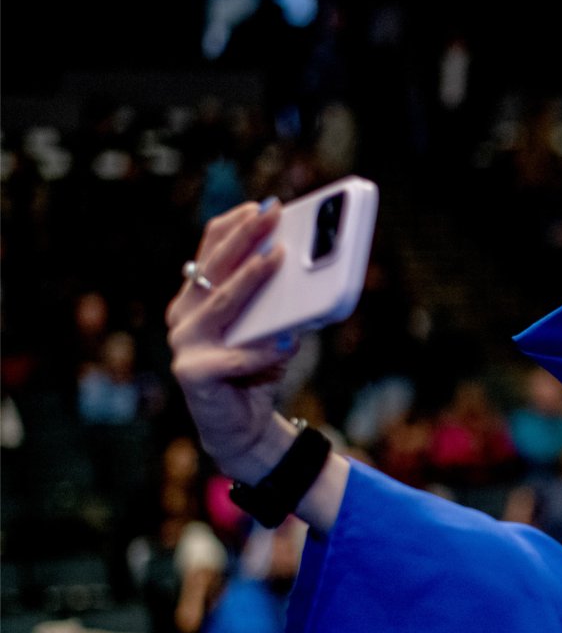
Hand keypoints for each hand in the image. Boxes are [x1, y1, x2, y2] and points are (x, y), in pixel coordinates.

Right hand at [167, 201, 296, 481]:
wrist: (242, 427)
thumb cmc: (256, 369)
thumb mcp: (271, 327)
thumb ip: (278, 302)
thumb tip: (305, 271)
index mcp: (197, 298)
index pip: (209, 251)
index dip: (233, 227)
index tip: (259, 205)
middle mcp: (184, 316)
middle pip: (214, 269)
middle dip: (245, 238)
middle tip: (271, 214)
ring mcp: (184, 344)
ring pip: (221, 304)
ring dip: (250, 280)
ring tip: (275, 259)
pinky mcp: (194, 374)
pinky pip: (233, 358)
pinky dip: (261, 351)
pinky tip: (284, 343)